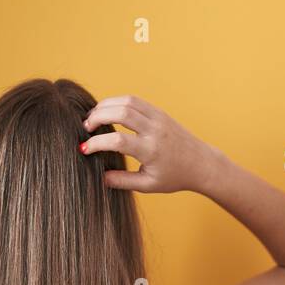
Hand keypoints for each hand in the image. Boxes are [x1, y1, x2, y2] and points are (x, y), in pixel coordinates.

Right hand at [81, 95, 225, 193]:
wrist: (200, 164)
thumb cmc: (174, 177)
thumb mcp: (148, 185)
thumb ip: (122, 181)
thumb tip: (99, 177)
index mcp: (151, 151)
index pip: (117, 140)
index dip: (96, 143)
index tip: (84, 149)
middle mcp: (154, 131)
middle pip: (121, 112)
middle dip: (98, 116)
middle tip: (86, 127)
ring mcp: (158, 118)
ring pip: (127, 101)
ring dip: (106, 105)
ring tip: (94, 118)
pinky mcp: (159, 112)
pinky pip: (135, 100)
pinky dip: (117, 102)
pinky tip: (108, 112)